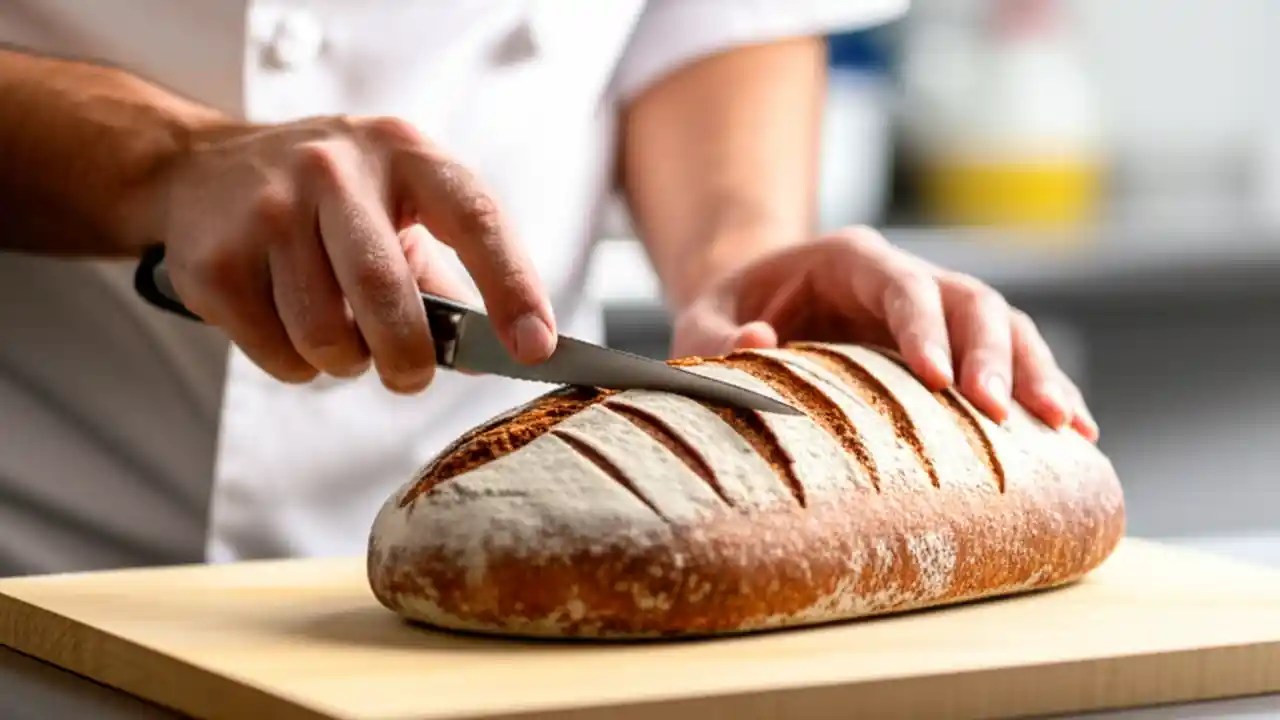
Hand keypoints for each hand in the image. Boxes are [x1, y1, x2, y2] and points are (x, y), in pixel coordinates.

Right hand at [138, 116, 555, 391]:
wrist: (198, 171)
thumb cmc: (326, 202)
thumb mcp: (396, 208)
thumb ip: (448, 277)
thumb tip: (507, 350)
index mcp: (403, 152)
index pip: (476, 217)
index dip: (513, 287)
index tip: (537, 348)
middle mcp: (335, 169)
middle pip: (387, 292)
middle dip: (409, 358)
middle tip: (410, 375)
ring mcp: (268, 209)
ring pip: (327, 337)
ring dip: (344, 361)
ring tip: (337, 330)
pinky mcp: (215, 259)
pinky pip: (279, 353)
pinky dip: (296, 364)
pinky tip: (286, 323)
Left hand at [670, 226, 1098, 440]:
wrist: (750, 305)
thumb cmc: (726, 313)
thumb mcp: (700, 320)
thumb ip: (714, 332)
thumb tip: (757, 340)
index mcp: (848, 258)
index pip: (901, 284)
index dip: (926, 327)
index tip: (937, 380)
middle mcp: (902, 276)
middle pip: (970, 300)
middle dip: (994, 356)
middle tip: (1005, 414)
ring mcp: (935, 308)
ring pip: (1005, 326)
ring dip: (1038, 373)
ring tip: (1067, 429)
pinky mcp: (952, 343)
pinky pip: (1010, 357)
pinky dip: (1044, 388)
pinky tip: (1073, 433)